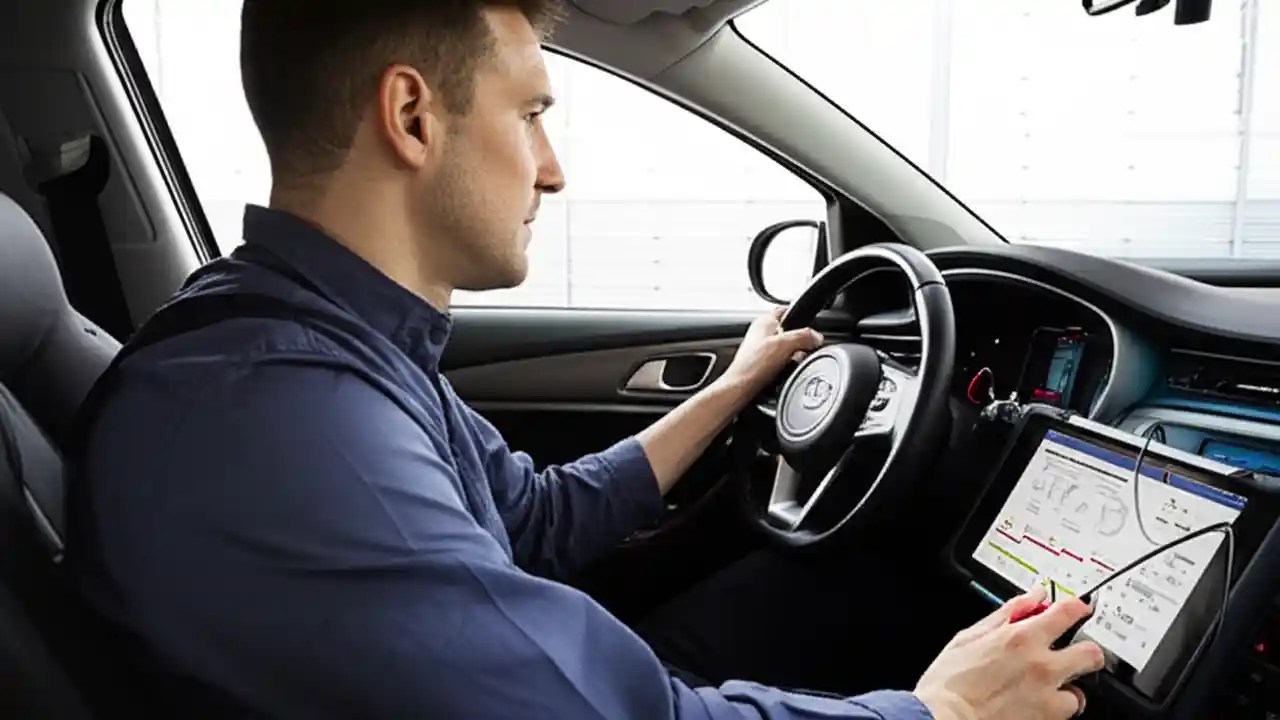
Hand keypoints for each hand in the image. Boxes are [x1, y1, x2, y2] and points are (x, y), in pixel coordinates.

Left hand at [718, 307, 823, 396]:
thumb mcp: (785, 345)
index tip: (810, 330)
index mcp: (764, 321)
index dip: (800, 318)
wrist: (740, 388)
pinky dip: (785, 366)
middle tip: (801, 351)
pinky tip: (784, 372)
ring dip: (793, 356)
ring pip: (786, 348)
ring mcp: (760, 348)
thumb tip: (817, 337)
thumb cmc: (754, 365)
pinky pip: (780, 360)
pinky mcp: (761, 362)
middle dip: (799, 342)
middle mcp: (761, 332)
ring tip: (791, 364)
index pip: (787, 310)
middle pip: (789, 332)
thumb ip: (803, 337)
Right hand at [914, 587, 1105, 719]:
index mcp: (1022, 638)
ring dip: (1065, 689)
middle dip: (1086, 652)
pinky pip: (1065, 714)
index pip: (1069, 612)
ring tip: (1044, 689)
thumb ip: (1007, 613)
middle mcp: (1042, 666)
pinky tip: (1035, 706)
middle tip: (1072, 654)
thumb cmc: (950, 682)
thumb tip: (1032, 597)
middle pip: (1091, 653)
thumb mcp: (970, 635)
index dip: (1079, 608)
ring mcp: (1048, 697)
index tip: (1079, 610)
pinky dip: (1054, 711)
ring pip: (1079, 692)